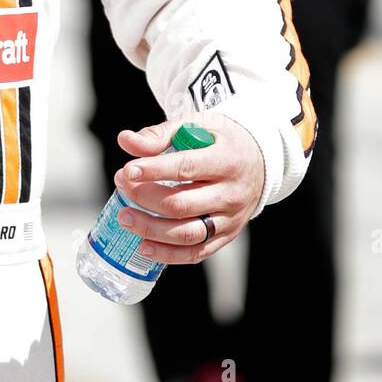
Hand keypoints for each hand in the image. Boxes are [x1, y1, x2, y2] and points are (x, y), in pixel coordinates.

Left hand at [111, 112, 266, 264]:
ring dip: (151, 229)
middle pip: (182, 204)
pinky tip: (144, 246)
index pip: (186, 168)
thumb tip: (125, 140)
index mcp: (227, 161)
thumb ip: (159, 135)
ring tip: (125, 217)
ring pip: (187, 234)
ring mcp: (230, 219)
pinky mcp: (226, 236)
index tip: (128, 170)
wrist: (259, 161)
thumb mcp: (196, 127)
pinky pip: (196, 253)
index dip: (154, 171)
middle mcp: (231, 194)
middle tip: (121, 186)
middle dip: (145, 198)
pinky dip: (168, 254)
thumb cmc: (220, 142)